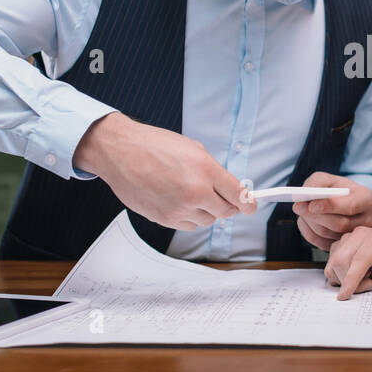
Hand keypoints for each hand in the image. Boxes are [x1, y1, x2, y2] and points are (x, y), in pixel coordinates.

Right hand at [73, 111, 256, 230]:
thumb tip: (229, 188)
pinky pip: (187, 225)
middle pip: (225, 212)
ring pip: (206, 221)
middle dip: (226, 205)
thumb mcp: (193, 148)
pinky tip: (178, 201)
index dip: (248, 203)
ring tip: (190, 193)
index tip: (251, 206)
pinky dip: (188, 217)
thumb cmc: (153, 145)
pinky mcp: (164, 219)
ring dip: (205, 211)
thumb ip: (213, 170)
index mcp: (206, 170)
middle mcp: (195, 192)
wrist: (120, 152)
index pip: (238, 195)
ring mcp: (178, 208)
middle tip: (220, 197)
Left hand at [292, 172, 371, 250]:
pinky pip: (321, 243)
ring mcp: (355, 236)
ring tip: (301, 210)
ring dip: (310, 222)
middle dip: (316, 216)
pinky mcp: (342, 246)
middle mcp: (366, 220)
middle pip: (340, 224)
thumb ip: (317, 182)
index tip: (312, 205)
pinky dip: (308, 231)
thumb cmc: (335, 188)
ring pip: (328, 234)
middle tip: (297, 206)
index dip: (330, 206)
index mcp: (367, 200)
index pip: (350, 206)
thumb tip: (304, 195)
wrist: (339, 201)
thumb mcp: (327, 178)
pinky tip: (305, 220)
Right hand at [323, 225, 371, 299]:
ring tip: (366, 278)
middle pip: (342, 260)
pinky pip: (331, 266)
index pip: (360, 258)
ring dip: (344, 280)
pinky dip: (339, 277)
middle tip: (370, 286)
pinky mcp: (340, 245)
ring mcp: (348, 238)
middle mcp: (361, 234)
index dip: (352, 278)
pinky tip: (356, 275)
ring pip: (334, 264)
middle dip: (350, 282)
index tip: (345, 295)